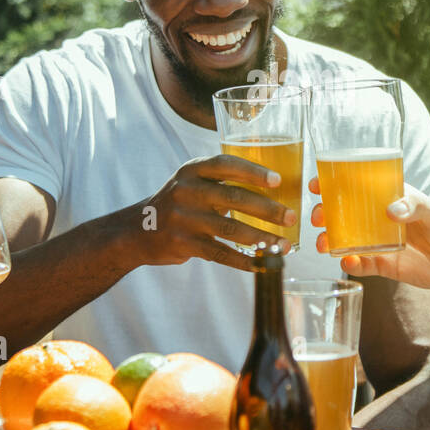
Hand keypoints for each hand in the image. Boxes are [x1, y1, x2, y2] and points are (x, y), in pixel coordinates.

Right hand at [140, 155, 296, 271]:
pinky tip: (263, 264)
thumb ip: (221, 182)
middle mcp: (186, 191)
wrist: (138, 230)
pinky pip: (220, 253)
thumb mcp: (192, 182)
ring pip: (230, 229)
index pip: (226, 165)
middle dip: (267, 209)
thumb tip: (274, 192)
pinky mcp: (183, 244)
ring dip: (262, 239)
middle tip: (291, 217)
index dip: (253, 172)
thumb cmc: (179, 203)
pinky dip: (244, 261)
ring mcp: (183, 218)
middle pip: (234, 198)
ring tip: (283, 245)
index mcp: (192, 170)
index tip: (278, 181)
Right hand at [309, 178, 429, 293]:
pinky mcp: (388, 266)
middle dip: (327, 214)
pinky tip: (346, 262)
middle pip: (347, 214)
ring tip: (323, 243)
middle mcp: (383, 219)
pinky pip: (364, 265)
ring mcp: (383, 243)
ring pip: (349, 240)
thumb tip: (390, 210)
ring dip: (332, 240)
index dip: (337, 184)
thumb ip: (416, 207)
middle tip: (318, 217)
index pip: (360, 187)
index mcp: (394, 198)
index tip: (318, 184)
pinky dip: (352, 264)